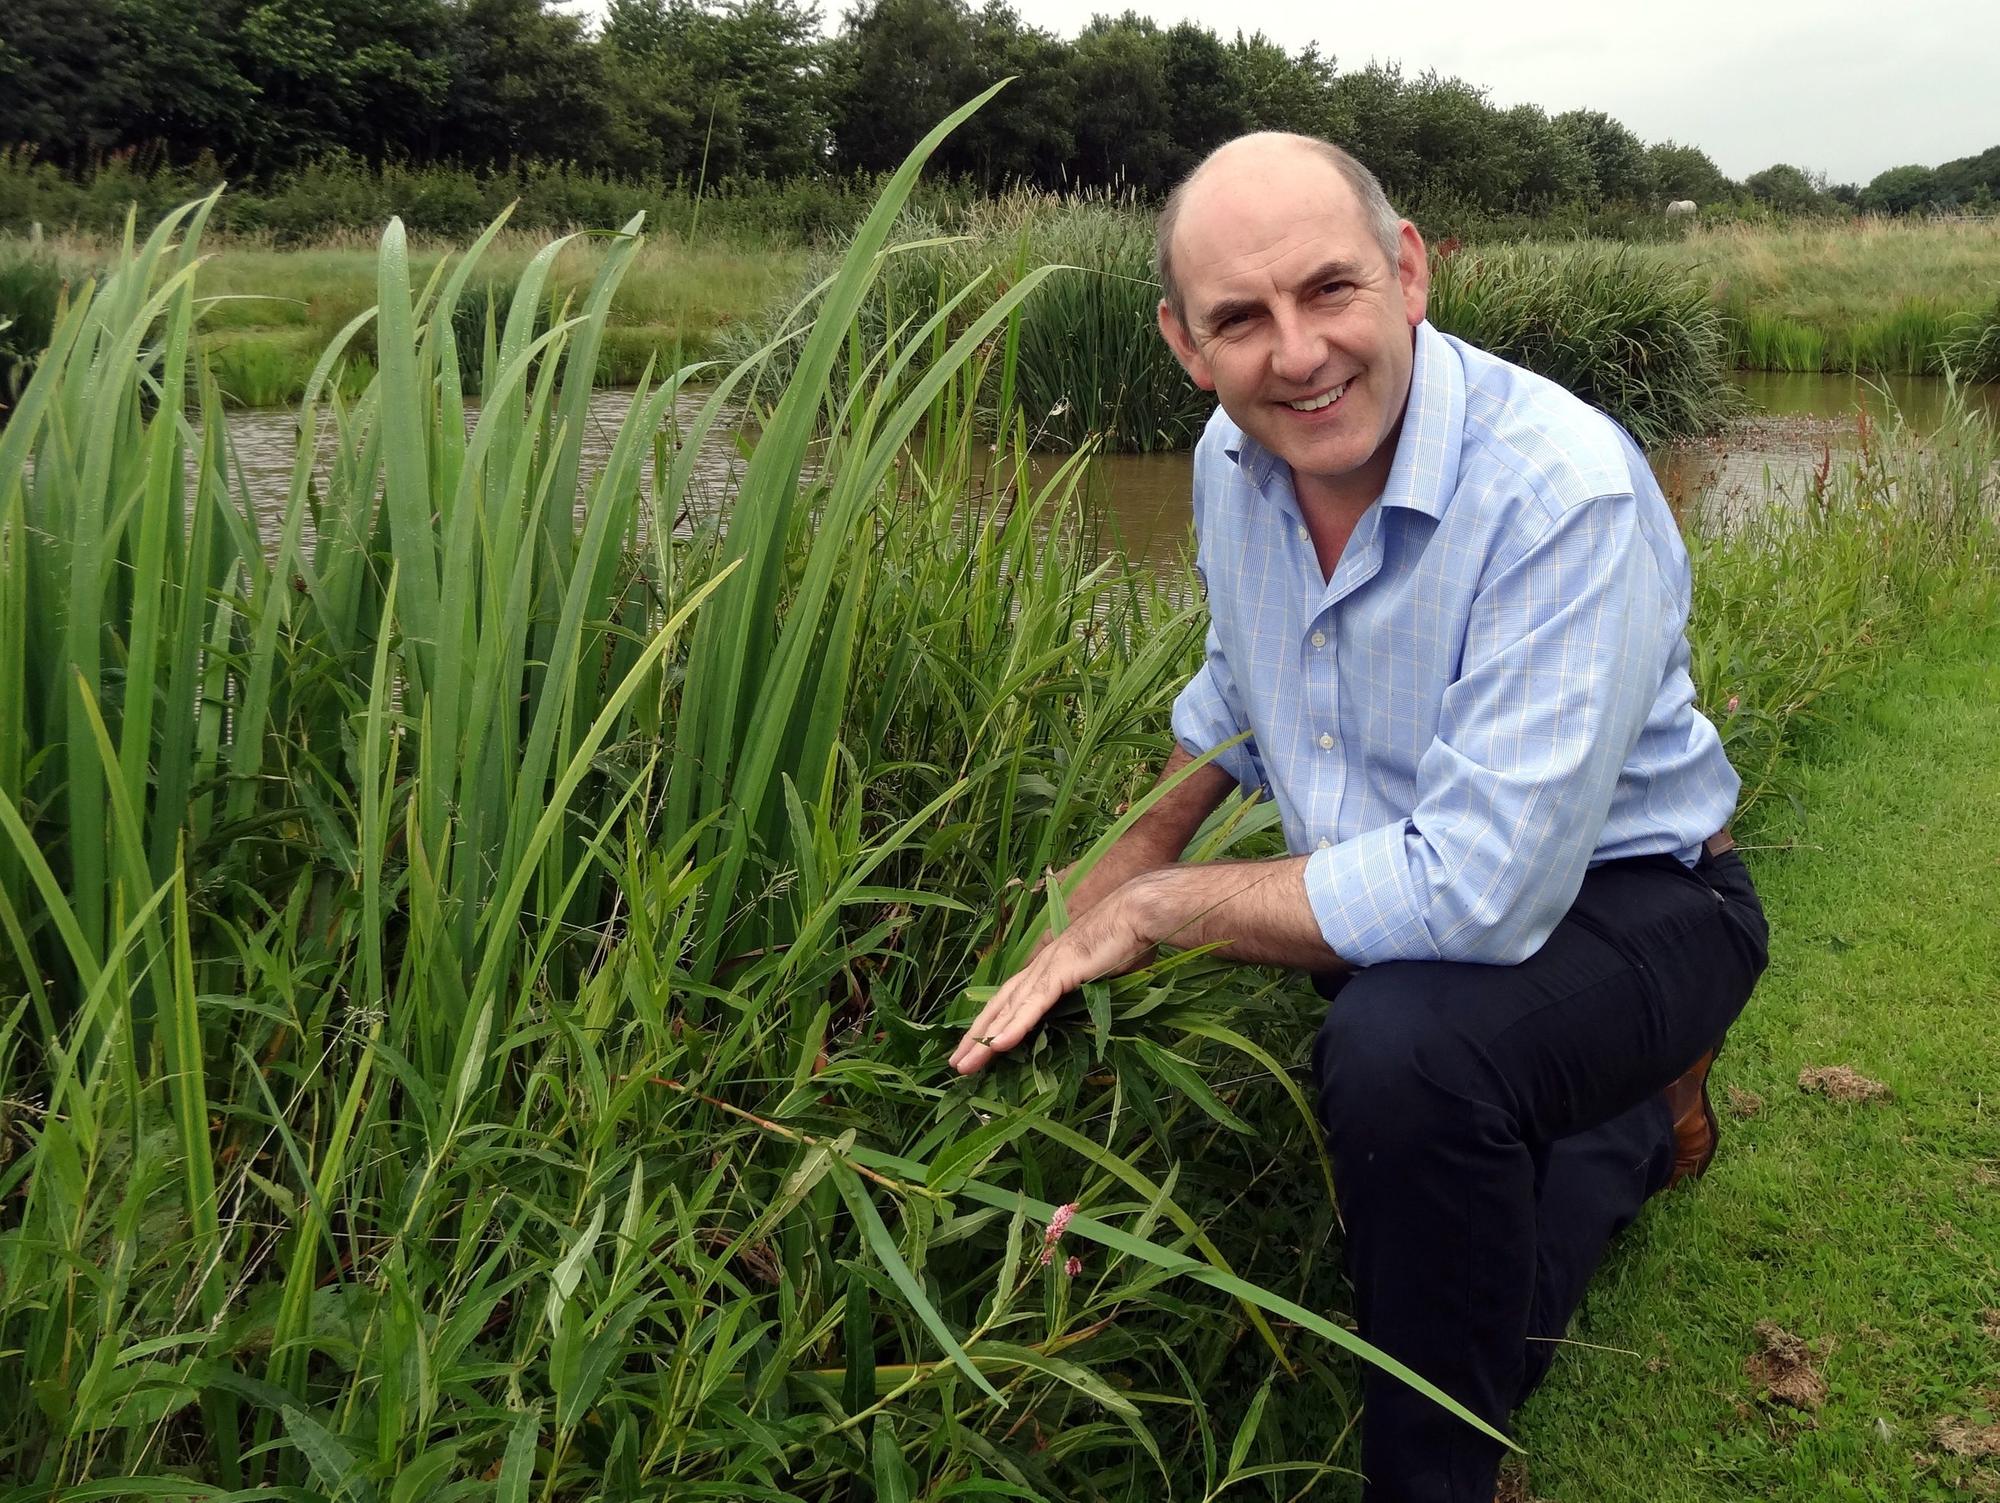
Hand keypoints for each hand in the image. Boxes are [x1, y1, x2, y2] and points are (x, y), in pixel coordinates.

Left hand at [950, 881, 1158, 1075]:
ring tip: (966, 1064)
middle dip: (976, 1036)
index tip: (977, 1049)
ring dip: (985, 1038)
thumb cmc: (1126, 945)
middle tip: (957, 1064)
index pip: (1010, 1001)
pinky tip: (997, 1044)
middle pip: (999, 1006)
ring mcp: (1048, 968)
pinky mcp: (1062, 971)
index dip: (991, 1024)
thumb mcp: (1100, 977)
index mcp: (1047, 968)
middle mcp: (1040, 967)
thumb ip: (1086, 994)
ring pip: (1009, 1008)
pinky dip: (1015, 1024)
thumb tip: (1086, 1017)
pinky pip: (1034, 1004)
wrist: (1139, 914)